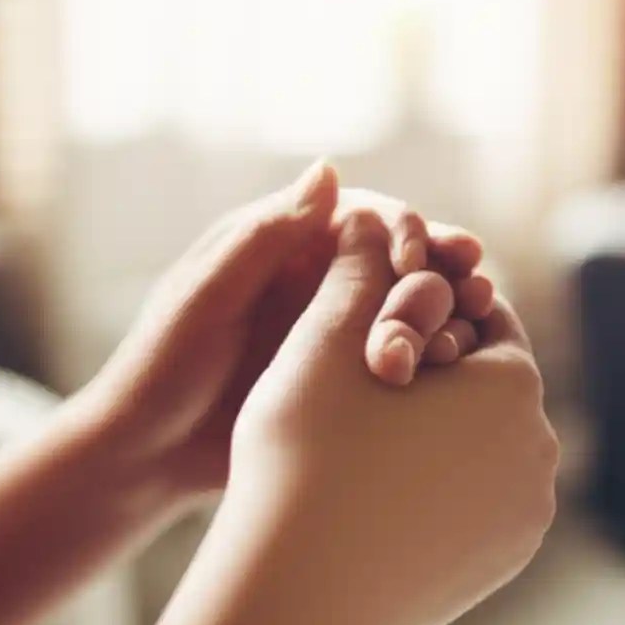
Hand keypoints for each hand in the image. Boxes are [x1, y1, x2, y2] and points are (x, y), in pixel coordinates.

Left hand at [68, 162, 493, 493]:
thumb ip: (264, 239)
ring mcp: (330, 328)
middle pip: (393, 255)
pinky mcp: (340, 376)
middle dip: (439, 263)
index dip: (400, 227)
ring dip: (444, 306)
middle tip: (476, 282)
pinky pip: (396, 355)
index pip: (358, 216)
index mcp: (279, 244)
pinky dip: (430, 354)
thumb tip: (331, 170)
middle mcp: (312, 278)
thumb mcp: (206, 297)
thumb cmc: (161, 367)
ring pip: (403, 304)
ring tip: (480, 319)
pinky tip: (458, 368)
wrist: (145, 455)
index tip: (423, 257)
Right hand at [138, 211, 557, 624]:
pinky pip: (475, 499)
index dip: (428, 305)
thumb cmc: (304, 458)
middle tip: (368, 371)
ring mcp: (524, 516)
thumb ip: (360, 266)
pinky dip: (439, 484)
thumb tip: (370, 216)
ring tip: (369, 430)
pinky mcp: (501, 562)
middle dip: (437, 368)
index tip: (382, 315)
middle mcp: (538, 450)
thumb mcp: (325, 340)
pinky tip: (380, 486)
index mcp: (513, 384)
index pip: (482, 315)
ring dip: (437, 426)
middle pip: (485, 380)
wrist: (295, 591)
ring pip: (481, 442)